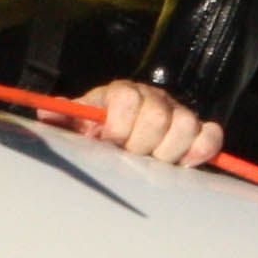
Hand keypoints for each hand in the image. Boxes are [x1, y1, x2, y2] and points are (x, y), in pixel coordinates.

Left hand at [73, 77, 223, 168]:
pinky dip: (201, 149)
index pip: (128, 101)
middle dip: (141, 145)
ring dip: (168, 151)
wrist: (120, 132)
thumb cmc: (95, 130)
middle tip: (129, 155)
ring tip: (151, 162)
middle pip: (159, 117)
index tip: (108, 141)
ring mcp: (177, 113)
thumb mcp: (77, 123)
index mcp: (121, 93)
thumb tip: (46, 112)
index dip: (119, 126)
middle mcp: (153, 98)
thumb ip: (63, 116)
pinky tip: (183, 163)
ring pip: (186, 126)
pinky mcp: (197, 130)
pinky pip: (211, 135)